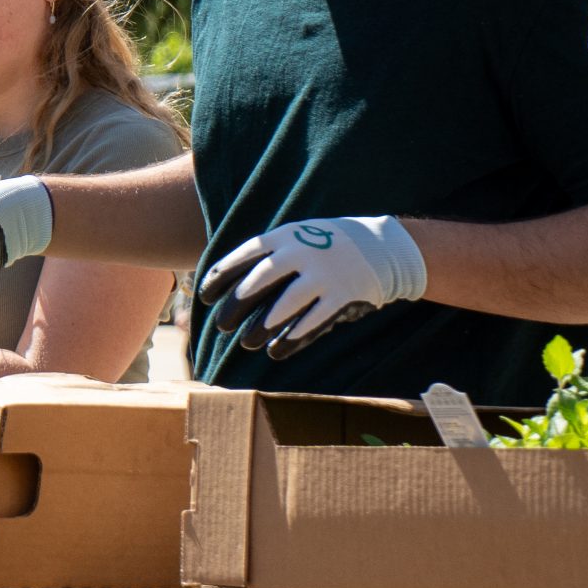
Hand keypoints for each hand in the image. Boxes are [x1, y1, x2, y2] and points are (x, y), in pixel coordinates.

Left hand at [197, 215, 427, 358]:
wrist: (382, 246)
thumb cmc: (326, 246)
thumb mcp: (297, 237)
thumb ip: (269, 255)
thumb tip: (226, 280)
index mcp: (287, 236)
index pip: (247, 253)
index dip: (223, 275)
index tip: (204, 295)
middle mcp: (304, 252)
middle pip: (262, 279)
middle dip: (238, 303)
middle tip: (222, 325)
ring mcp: (325, 273)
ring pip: (287, 303)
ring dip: (264, 325)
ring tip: (247, 342)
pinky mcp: (344, 295)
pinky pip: (315, 320)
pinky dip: (293, 338)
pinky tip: (276, 351)